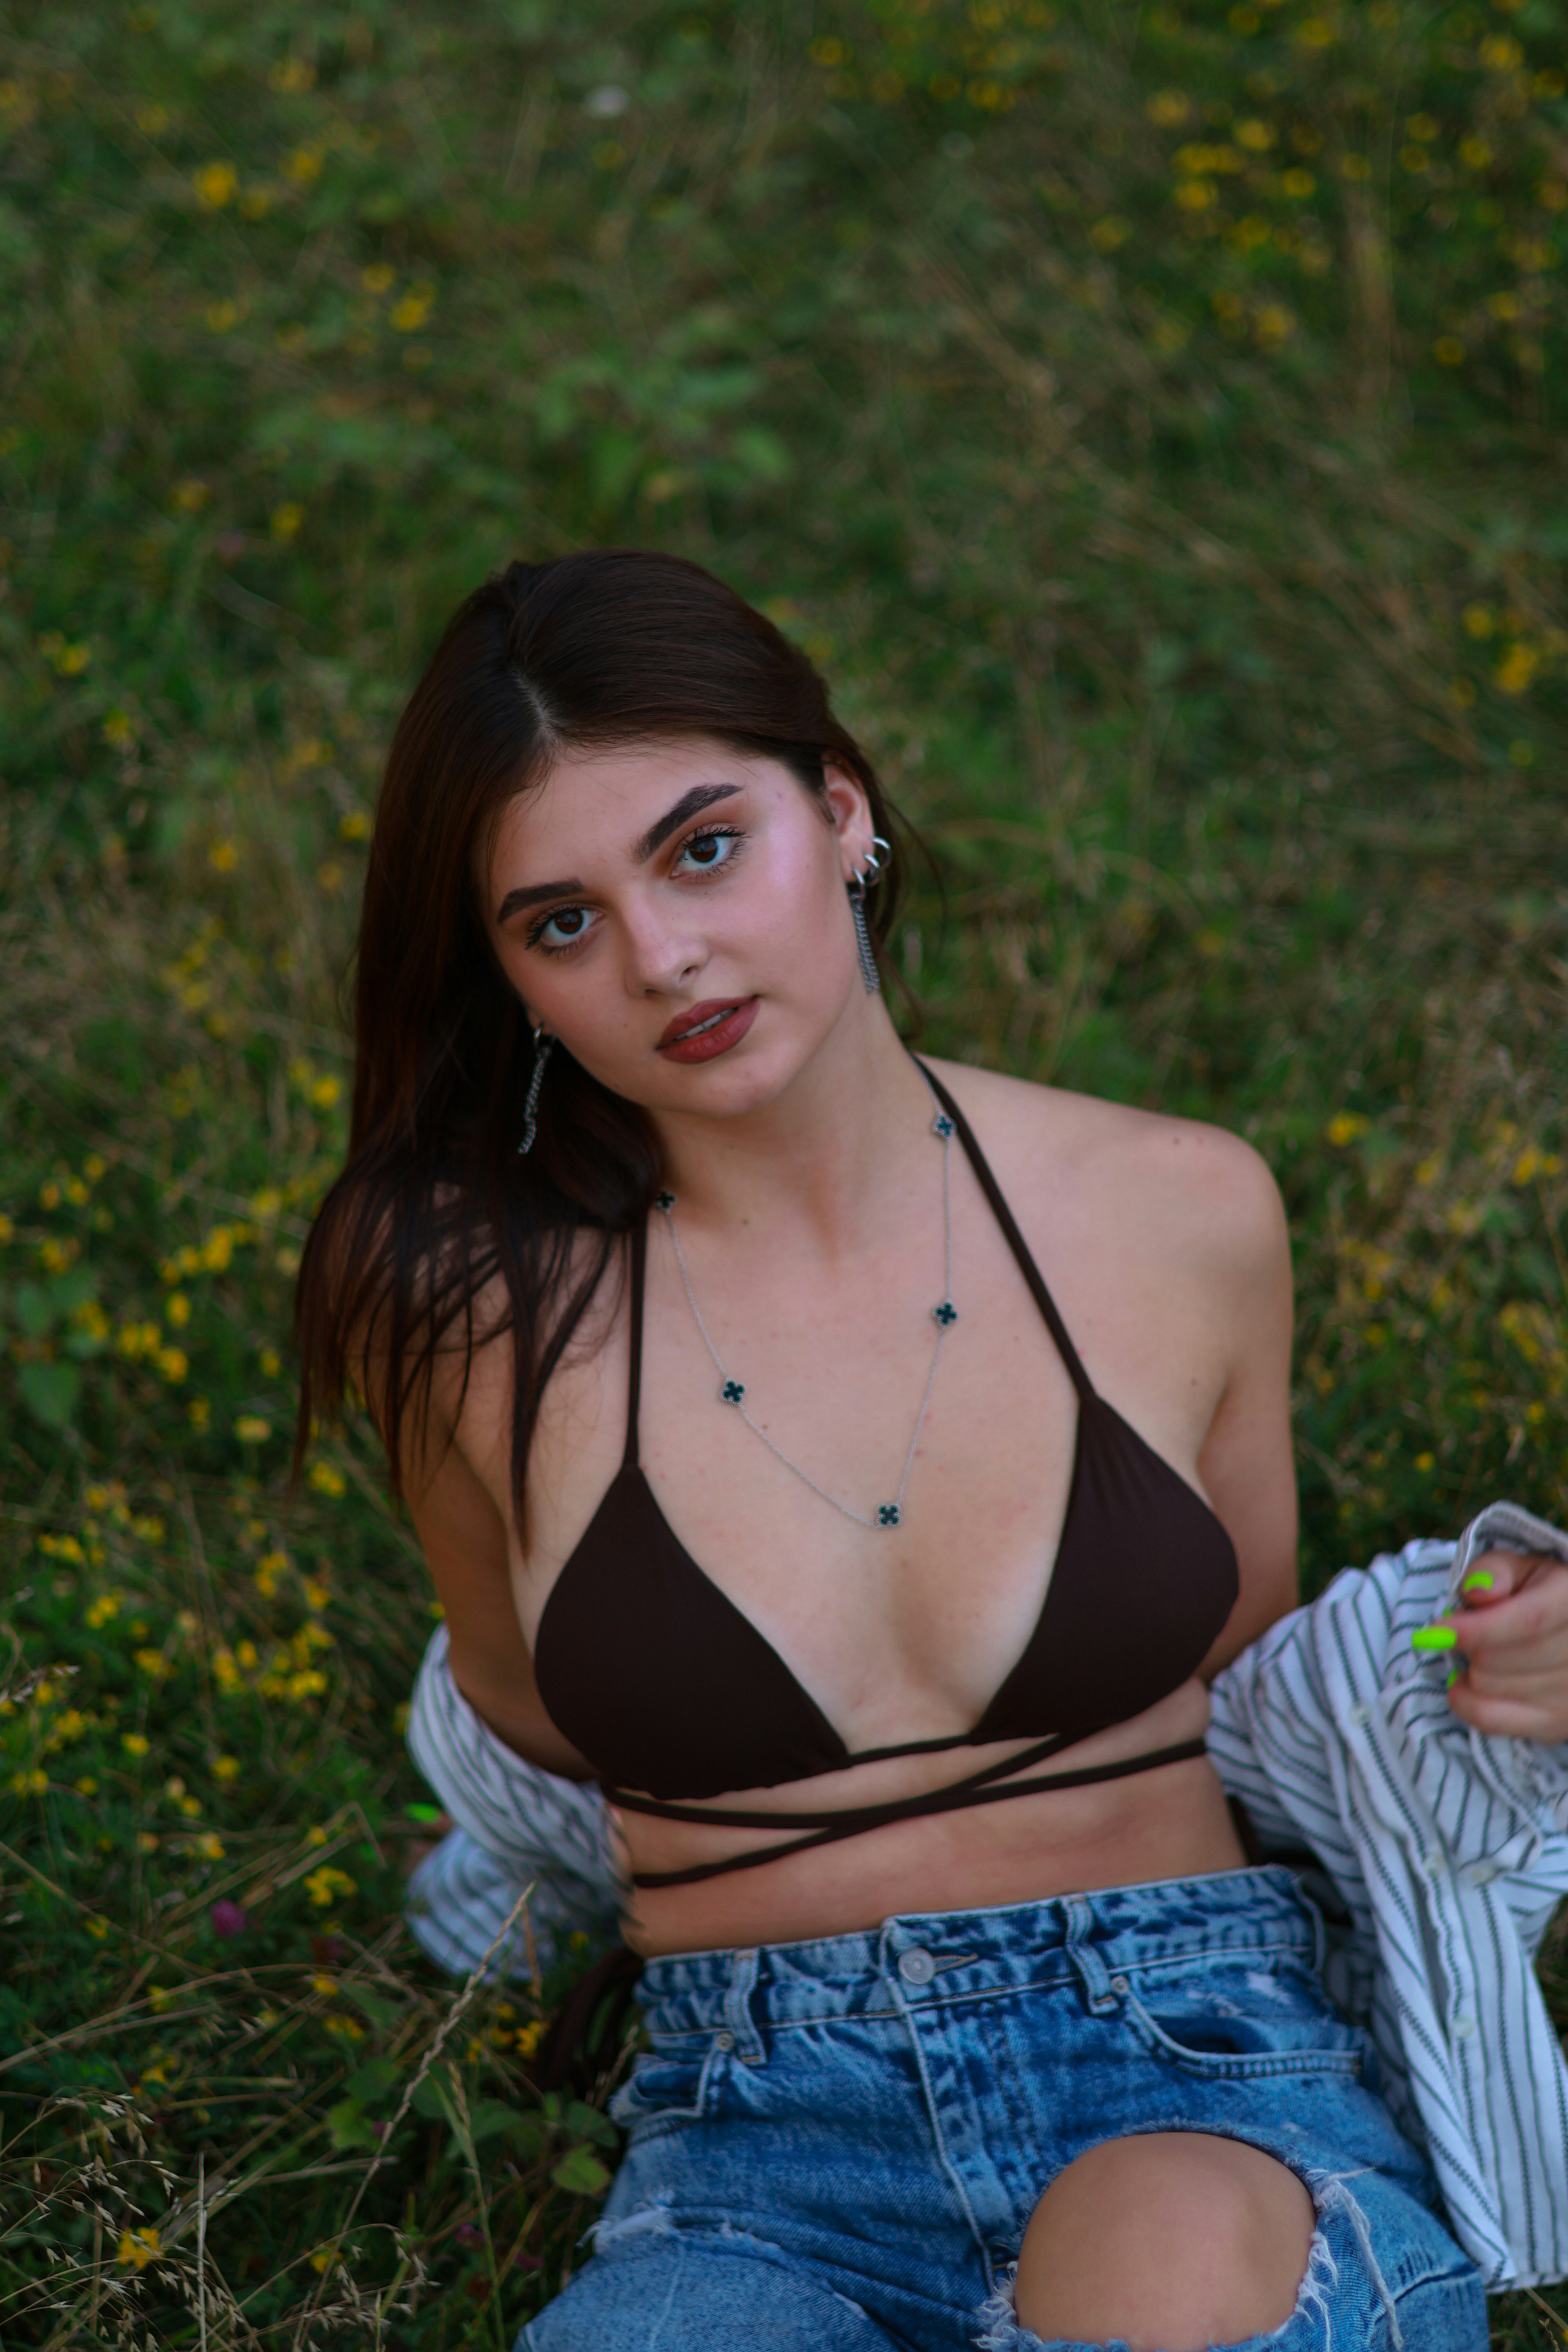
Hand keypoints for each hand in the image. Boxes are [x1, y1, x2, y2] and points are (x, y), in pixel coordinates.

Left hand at [1439, 1550, 1567, 1742]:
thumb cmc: (1539, 1593)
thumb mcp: (1521, 1568)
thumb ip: (1496, 1570)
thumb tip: (1477, 1593)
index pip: (1528, 1622)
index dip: (1478, 1628)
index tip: (1438, 1628)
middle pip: (1496, 1658)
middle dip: (1470, 1642)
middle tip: (1471, 1630)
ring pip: (1487, 1687)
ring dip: (1470, 1668)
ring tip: (1483, 1652)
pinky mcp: (1554, 1725)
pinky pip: (1489, 1719)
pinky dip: (1465, 1700)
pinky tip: (1469, 1682)